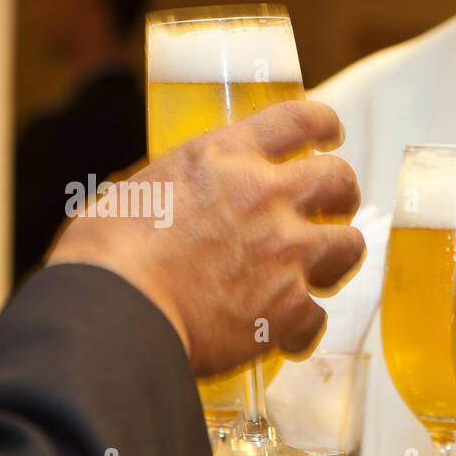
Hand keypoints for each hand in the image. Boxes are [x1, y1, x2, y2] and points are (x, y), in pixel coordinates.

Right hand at [48, 101, 363, 376]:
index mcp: (223, 158)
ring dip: (335, 259)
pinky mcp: (290, 306)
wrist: (115, 312)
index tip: (331, 134)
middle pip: (338, 179)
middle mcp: (264, 196)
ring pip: (348, 245)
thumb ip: (183, 190)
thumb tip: (186, 205)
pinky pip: (318, 317)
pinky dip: (303, 328)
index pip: (296, 120)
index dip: (323, 125)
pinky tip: (286, 335)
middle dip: (341, 195)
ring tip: (318, 273)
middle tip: (334, 210)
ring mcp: (285, 251)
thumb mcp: (139, 192)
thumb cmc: (107, 258)